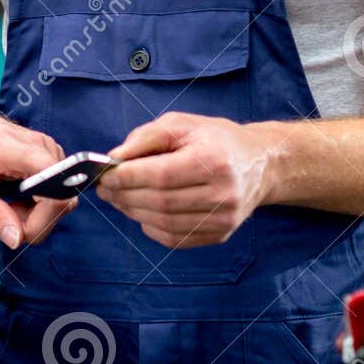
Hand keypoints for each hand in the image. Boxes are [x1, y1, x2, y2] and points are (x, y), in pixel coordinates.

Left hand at [0, 100, 75, 247]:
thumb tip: (17, 239)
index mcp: (17, 151)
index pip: (57, 191)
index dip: (42, 220)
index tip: (19, 227)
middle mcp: (41, 147)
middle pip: (62, 200)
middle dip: (36, 219)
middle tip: (5, 213)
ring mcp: (47, 148)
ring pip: (60, 197)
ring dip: (36, 211)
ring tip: (8, 199)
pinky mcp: (47, 153)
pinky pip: (55, 188)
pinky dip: (37, 200)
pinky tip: (16, 193)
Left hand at [96, 113, 272, 248]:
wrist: (258, 164)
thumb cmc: (215, 140)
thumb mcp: (182, 124)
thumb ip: (146, 138)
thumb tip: (114, 159)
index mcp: (214, 160)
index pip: (161, 175)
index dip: (128, 177)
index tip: (105, 174)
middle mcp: (223, 193)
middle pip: (161, 202)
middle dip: (125, 195)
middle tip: (104, 188)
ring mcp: (224, 219)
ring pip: (165, 223)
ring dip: (133, 212)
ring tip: (118, 199)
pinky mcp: (220, 234)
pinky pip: (175, 238)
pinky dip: (150, 227)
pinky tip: (141, 212)